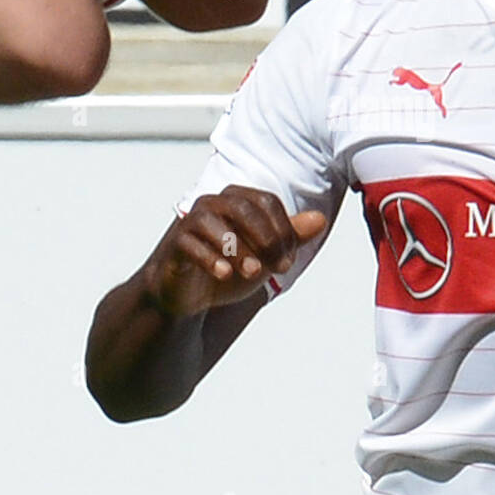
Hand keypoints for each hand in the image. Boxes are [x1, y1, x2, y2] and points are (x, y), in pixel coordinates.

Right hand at [143, 186, 327, 315]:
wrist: (191, 293)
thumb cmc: (231, 266)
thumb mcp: (267, 255)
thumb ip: (291, 237)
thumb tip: (319, 220)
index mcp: (238, 200)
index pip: (267, 202)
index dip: (283, 230)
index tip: (288, 262)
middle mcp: (213, 204)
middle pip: (243, 208)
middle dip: (266, 238)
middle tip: (279, 267)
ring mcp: (191, 222)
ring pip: (213, 222)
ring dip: (238, 248)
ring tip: (253, 272)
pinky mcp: (175, 245)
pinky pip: (189, 243)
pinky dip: (209, 258)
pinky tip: (224, 274)